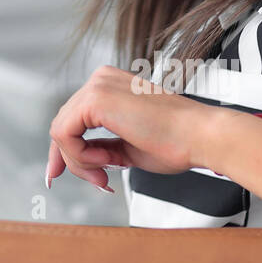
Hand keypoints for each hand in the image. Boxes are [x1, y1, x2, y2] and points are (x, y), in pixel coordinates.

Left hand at [45, 65, 228, 191]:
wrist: (200, 136)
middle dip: (73, 160)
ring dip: (79, 161)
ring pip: (61, 131)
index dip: (68, 151)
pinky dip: (79, 155)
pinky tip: (106, 161)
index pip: (73, 119)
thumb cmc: (176, 142)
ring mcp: (96, 86)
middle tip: (99, 182)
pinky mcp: (95, 98)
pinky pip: (64, 134)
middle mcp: (100, 80)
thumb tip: (79, 161)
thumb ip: (103, 148)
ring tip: (106, 173)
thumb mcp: (128, 147)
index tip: (64, 173)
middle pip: (64, 125)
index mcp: (109, 86)